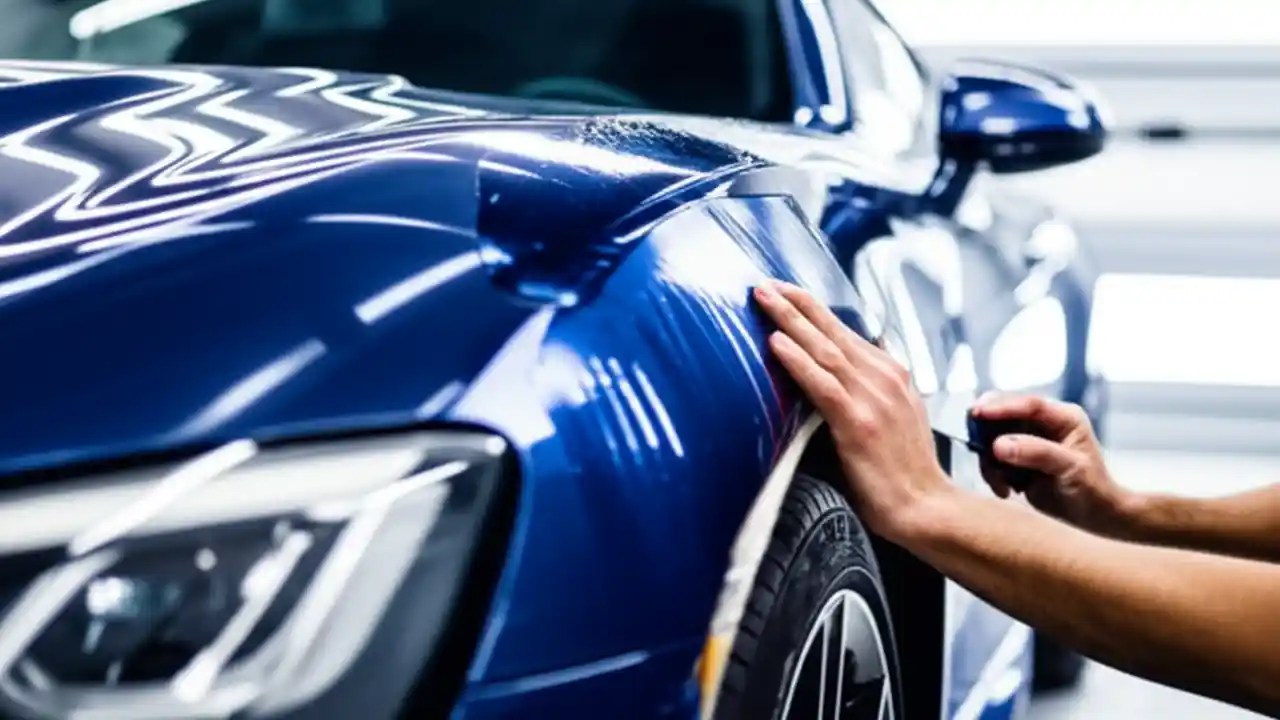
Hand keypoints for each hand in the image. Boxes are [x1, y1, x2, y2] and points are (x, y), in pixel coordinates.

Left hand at [753, 281, 952, 542]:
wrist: (927, 508)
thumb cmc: (904, 470)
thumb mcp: (897, 415)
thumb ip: (872, 389)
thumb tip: (841, 371)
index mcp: (892, 373)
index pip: (846, 332)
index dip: (814, 309)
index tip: (786, 291)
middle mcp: (885, 377)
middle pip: (832, 330)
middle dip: (797, 304)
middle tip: (765, 283)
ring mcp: (873, 398)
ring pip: (824, 349)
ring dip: (791, 320)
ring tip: (763, 298)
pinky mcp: (858, 423)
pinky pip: (822, 384)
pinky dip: (798, 360)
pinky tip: (777, 342)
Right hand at [972, 393, 1135, 537]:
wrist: (1092, 516)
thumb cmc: (1092, 489)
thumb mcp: (1070, 469)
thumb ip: (1036, 453)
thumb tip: (998, 445)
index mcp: (1063, 417)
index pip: (1029, 404)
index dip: (1002, 406)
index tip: (978, 413)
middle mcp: (1043, 423)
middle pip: (1003, 415)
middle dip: (988, 434)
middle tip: (980, 452)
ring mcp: (1028, 439)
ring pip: (992, 437)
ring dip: (989, 461)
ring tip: (1001, 484)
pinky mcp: (1016, 457)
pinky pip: (991, 457)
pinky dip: (992, 473)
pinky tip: (1006, 490)